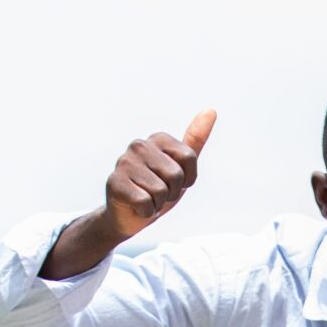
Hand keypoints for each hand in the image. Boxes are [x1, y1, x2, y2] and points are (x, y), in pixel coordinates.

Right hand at [96, 109, 215, 246]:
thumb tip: (211, 111)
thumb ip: (195, 141)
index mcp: (157, 138)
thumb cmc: (157, 191)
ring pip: (161, 191)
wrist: (129, 216)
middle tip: (157, 193)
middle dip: (171, 192)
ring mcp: (124, 162)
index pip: (189, 158)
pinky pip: (145, 203)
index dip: (187, 178)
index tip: (173, 182)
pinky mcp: (115, 182)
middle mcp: (139, 145)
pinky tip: (136, 206)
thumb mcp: (181, 167)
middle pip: (176, 175)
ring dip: (158, 204)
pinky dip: (146, 212)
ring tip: (146, 199)